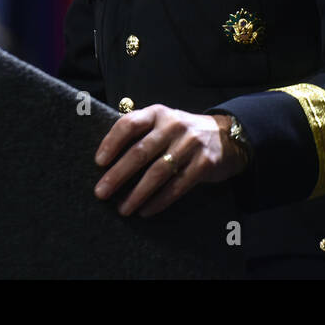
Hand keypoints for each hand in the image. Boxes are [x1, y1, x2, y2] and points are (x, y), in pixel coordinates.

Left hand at [93, 105, 248, 217]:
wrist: (226, 137)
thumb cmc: (182, 134)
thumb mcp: (163, 123)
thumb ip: (140, 133)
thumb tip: (106, 160)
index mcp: (158, 113)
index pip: (129, 124)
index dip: (111, 143)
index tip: (98, 162)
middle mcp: (173, 126)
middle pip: (140, 152)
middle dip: (118, 174)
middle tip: (101, 192)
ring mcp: (190, 144)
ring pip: (158, 172)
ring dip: (137, 193)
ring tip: (123, 209)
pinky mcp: (204, 164)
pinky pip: (177, 186)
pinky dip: (159, 200)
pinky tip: (146, 210)